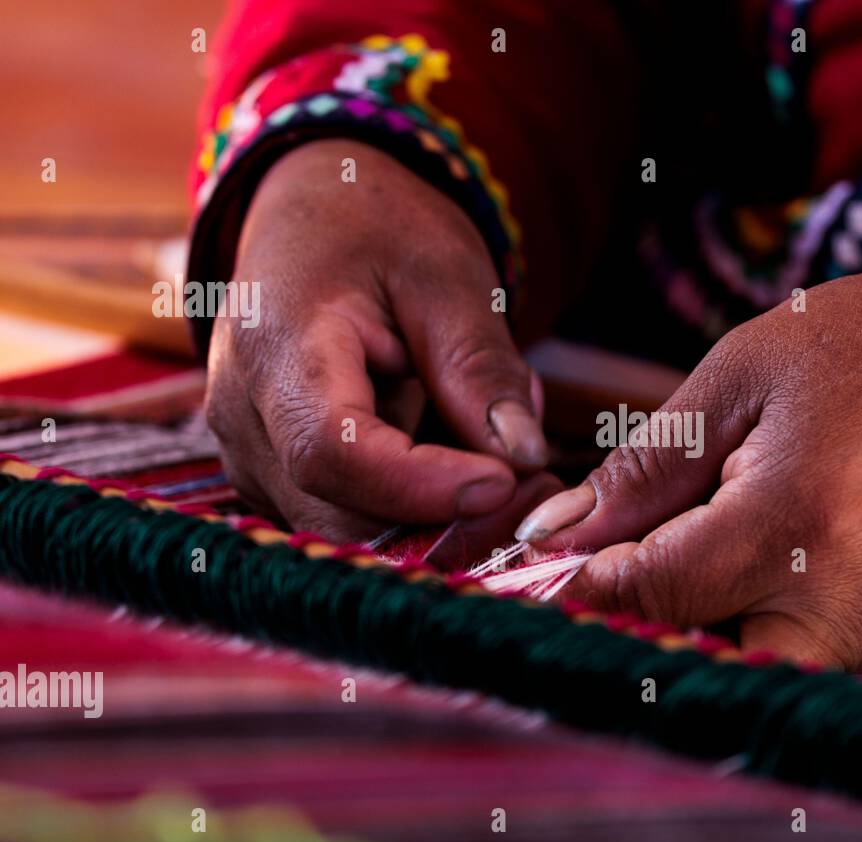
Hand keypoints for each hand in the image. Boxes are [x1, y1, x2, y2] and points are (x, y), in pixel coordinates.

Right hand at [205, 139, 546, 538]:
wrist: (314, 212)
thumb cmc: (377, 231)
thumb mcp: (447, 278)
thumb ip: (479, 369)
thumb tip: (521, 458)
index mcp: (278, 346)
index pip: (334, 449)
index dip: (421, 483)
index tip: (503, 481)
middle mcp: (243, 413)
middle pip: (339, 509)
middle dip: (442, 514)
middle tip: (534, 484)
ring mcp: (249, 452)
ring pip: (346, 525)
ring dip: (432, 512)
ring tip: (499, 455)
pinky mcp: (274, 474)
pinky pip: (345, 514)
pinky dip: (411, 505)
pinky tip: (457, 459)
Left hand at [516, 252, 861, 669]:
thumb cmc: (861, 348)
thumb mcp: (735, 381)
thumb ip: (641, 473)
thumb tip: (550, 540)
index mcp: (795, 523)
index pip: (653, 596)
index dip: (589, 582)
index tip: (552, 559)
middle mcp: (844, 602)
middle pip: (694, 656)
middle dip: (643, 618)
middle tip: (620, 558)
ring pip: (741, 666)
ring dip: (697, 620)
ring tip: (695, 541)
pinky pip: (791, 656)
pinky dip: (749, 619)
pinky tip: (749, 558)